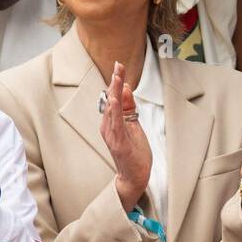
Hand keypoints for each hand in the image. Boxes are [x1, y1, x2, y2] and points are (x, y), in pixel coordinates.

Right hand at [100, 61, 152, 208]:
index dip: (116, 81)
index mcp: (111, 122)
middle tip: (118, 64)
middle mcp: (108, 127)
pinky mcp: (118, 142)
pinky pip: (116, 123)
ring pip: (112, 109)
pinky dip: (115, 110)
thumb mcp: (133, 125)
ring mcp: (112, 135)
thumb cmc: (134, 154)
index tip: (119, 66)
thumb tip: (126, 88)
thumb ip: (129, 108)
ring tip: (117, 76)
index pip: (113, 97)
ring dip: (114, 91)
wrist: (134, 177)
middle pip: (111, 100)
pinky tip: (116, 99)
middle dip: (115, 81)